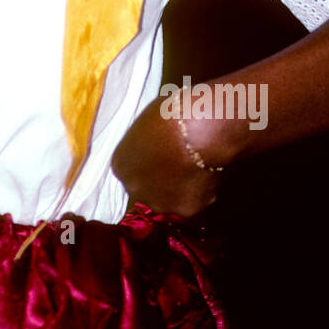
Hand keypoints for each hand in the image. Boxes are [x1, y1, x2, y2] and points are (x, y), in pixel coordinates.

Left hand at [112, 98, 222, 217]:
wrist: (198, 132)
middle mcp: (135, 189)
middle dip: (161, 181)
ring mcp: (159, 202)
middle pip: (147, 190)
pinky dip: (201, 192)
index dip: (148, 163)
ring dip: (180, 190)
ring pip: (170, 200)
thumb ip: (145, 143)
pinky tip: (208, 174)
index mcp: (120, 165)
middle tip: (179, 164)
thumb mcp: (145, 125)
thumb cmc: (170, 116)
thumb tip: (155, 144)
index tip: (162, 155)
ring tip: (196, 169)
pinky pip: (194, 202)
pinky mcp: (185, 211)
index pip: (130, 171)